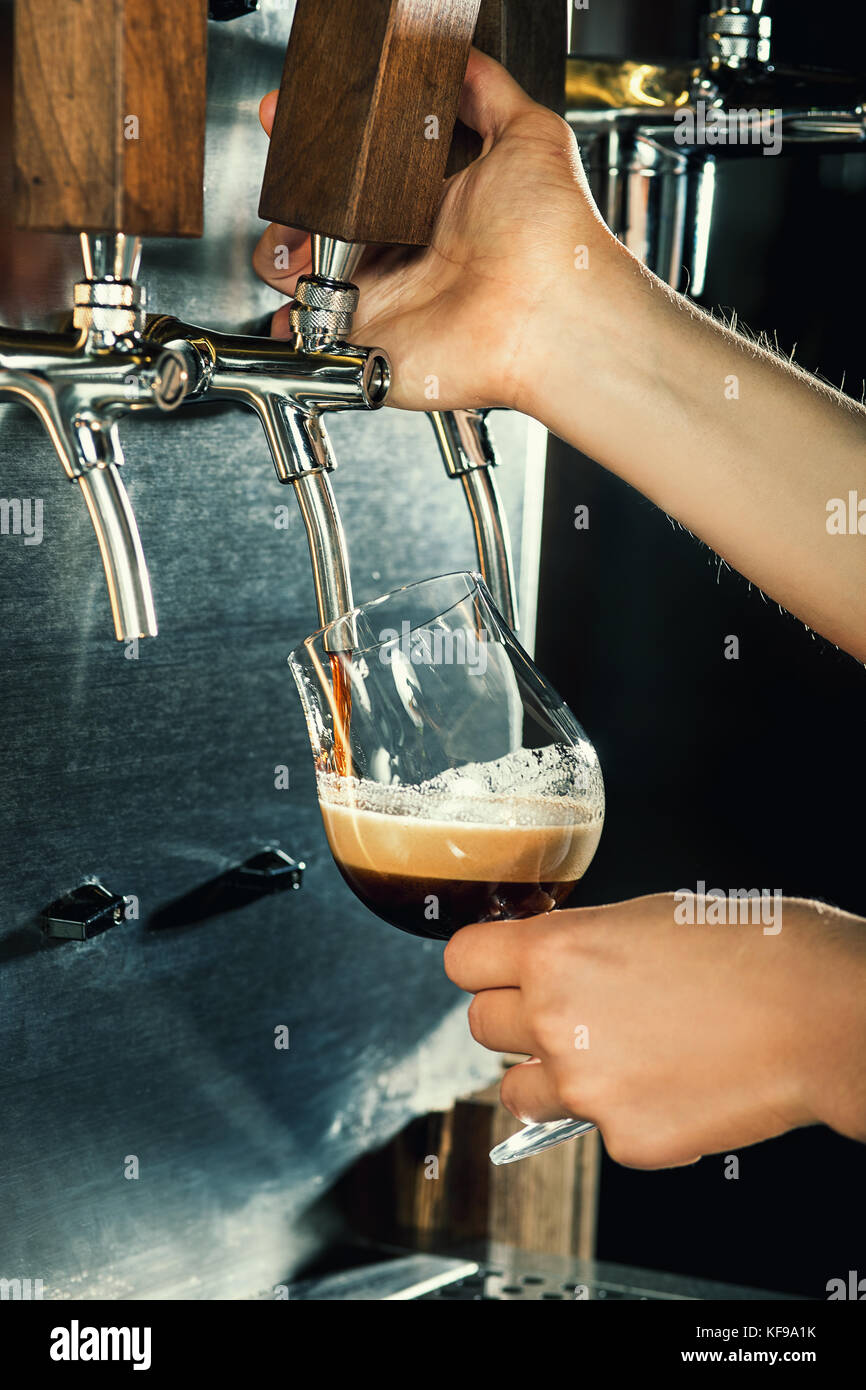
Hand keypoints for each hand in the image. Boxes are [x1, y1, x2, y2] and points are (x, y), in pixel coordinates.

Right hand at [254, 48, 620, 411]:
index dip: (324, 145)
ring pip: (298, 266)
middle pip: (318, 217)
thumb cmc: (549, 236)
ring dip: (281, 241)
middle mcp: (398, 252)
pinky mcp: (360, 338)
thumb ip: (486, 90)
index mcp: (426, 206)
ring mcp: (375, 297)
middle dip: (291, 188)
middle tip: (291, 169)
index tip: (291, 114)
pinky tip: (293, 284)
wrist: (547, 313)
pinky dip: (287, 313)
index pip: (358, 171)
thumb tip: (458, 56)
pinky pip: (304, 327)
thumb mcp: (529, 136)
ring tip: (297, 223)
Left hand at [444, 892, 865, 1167]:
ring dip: (548, 1075)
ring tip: (609, 1056)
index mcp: (554, 951)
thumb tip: (549, 963)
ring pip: (517, 1090)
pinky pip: (593, 1128)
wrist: (815, 1012)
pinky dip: (622, 1111)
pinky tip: (671, 1083)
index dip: (484, 964)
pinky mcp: (623, 1138)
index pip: (461, 961)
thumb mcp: (642, 917)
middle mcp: (553, 1019)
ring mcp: (585, 1087)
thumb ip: (578, 945)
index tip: (498, 969)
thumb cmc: (746, 949)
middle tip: (568, 1012)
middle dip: (517, 1018)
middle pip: (481, 1026)